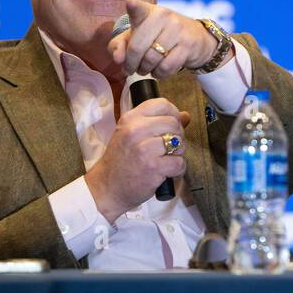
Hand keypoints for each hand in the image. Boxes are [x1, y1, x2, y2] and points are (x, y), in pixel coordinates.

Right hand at [85, 98, 191, 223]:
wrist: (106, 188)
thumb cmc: (121, 162)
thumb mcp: (132, 135)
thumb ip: (157, 123)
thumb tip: (185, 115)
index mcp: (130, 119)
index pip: (163, 104)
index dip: (173, 115)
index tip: (171, 126)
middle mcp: (136, 130)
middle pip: (174, 124)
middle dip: (177, 137)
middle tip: (167, 148)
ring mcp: (144, 149)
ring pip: (179, 143)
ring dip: (177, 154)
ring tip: (164, 160)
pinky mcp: (153, 167)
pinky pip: (179, 163)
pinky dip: (177, 170)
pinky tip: (165, 172)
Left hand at [107, 0, 220, 78]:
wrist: (196, 37)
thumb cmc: (159, 36)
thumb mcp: (137, 36)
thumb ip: (120, 45)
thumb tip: (118, 59)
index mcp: (147, 11)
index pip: (139, 9)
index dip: (134, 7)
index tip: (131, 4)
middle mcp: (163, 16)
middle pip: (137, 47)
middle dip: (131, 64)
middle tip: (131, 69)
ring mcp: (177, 29)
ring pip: (151, 59)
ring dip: (145, 70)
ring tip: (146, 69)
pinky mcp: (188, 45)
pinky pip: (166, 67)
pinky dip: (159, 73)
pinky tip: (159, 70)